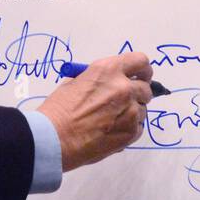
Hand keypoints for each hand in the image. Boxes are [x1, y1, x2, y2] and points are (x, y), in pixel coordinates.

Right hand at [38, 53, 152, 170]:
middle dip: (138, 93)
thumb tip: (109, 83)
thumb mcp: (75, 82)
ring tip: (111, 120)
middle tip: (125, 101)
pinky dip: (128, 129)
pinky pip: (138, 127)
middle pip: (146, 87)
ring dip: (132, 113)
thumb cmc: (59, 109)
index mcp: (108, 70)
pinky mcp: (131, 132)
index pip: (140, 61)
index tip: (139, 76)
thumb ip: (98, 80)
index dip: (142, 70)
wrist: (53, 138)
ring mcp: (130, 111)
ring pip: (142, 109)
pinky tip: (111, 131)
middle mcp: (123, 87)